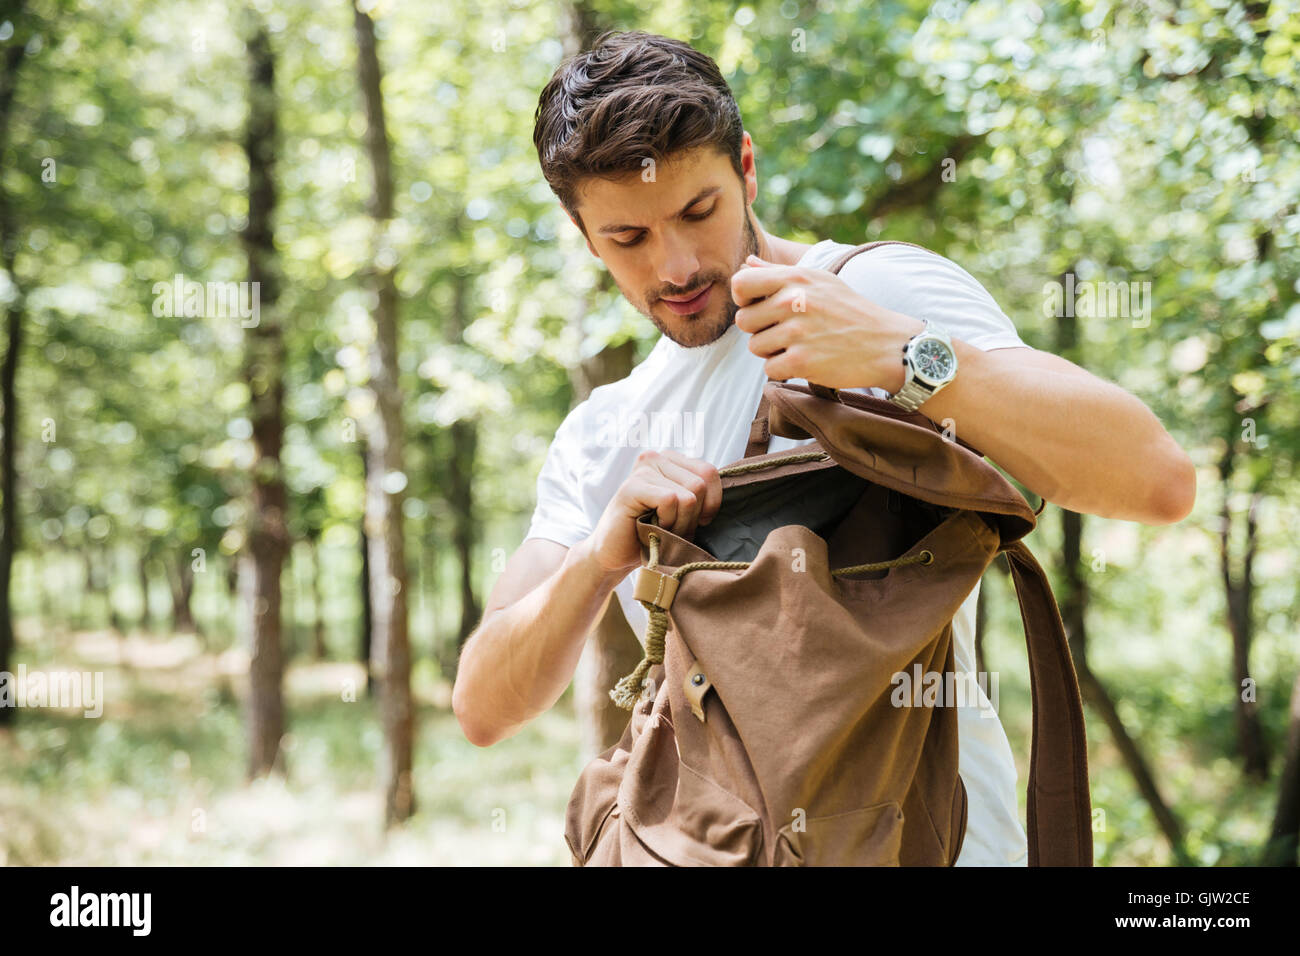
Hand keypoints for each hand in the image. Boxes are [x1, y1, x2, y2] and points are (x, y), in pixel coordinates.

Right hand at [587, 450, 721, 576]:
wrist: (615, 556)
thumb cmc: (654, 535)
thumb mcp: (686, 512)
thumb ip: (703, 496)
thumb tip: (739, 490)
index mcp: (673, 460)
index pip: (710, 472)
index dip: (711, 503)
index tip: (696, 522)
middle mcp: (658, 457)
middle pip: (702, 483)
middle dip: (694, 516)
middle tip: (673, 529)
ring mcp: (643, 469)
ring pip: (689, 495)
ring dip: (680, 523)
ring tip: (661, 528)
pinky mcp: (632, 486)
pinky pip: (671, 500)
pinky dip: (667, 522)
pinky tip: (650, 527)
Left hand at [730, 254, 921, 392]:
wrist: (885, 344)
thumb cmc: (849, 311)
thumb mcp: (819, 282)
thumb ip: (778, 273)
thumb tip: (746, 264)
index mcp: (795, 278)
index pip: (740, 285)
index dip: (744, 299)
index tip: (759, 307)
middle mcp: (793, 302)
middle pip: (744, 321)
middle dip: (760, 329)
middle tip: (788, 331)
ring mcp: (796, 332)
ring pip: (755, 347)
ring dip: (773, 351)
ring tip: (801, 344)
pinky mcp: (801, 361)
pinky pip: (769, 369)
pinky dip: (784, 369)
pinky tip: (806, 360)